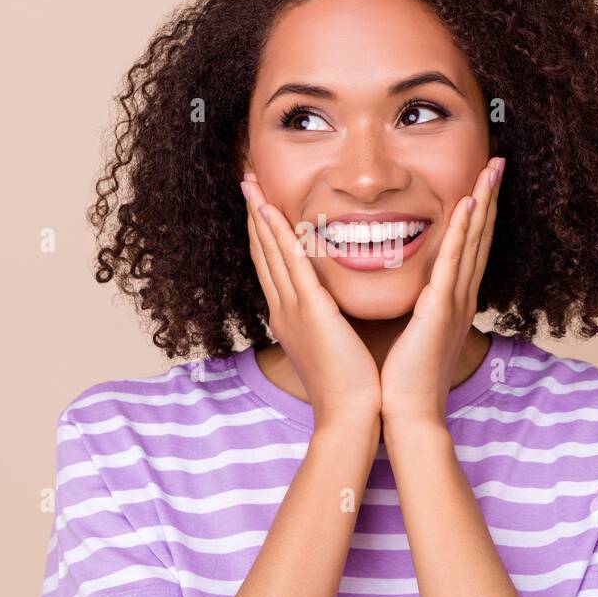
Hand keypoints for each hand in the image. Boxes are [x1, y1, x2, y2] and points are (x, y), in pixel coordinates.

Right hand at [241, 173, 382, 425]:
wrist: (351, 417)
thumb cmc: (350, 386)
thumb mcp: (332, 345)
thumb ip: (328, 320)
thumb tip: (333, 306)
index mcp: (289, 317)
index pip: (272, 264)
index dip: (263, 231)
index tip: (259, 202)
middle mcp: (283, 309)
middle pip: (262, 251)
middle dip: (254, 214)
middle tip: (245, 179)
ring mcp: (292, 309)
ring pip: (270, 251)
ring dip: (259, 214)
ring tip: (249, 182)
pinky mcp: (310, 311)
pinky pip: (291, 264)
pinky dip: (278, 235)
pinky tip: (269, 211)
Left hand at [379, 156, 503, 428]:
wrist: (406, 416)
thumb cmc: (402, 379)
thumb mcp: (410, 331)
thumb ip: (411, 306)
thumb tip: (400, 287)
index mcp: (450, 301)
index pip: (468, 247)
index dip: (477, 212)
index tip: (481, 181)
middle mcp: (459, 297)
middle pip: (480, 237)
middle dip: (489, 197)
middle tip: (498, 161)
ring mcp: (454, 303)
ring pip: (473, 242)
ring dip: (483, 203)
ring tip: (492, 169)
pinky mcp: (440, 311)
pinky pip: (454, 263)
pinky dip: (463, 233)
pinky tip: (468, 205)